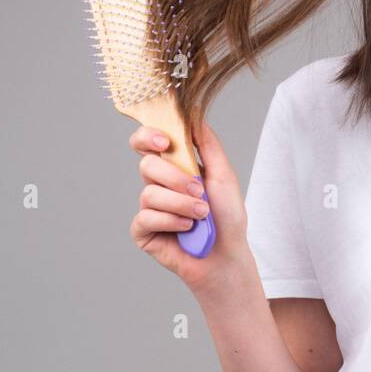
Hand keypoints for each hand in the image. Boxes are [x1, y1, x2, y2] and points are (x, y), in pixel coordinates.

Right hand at [128, 119, 253, 295]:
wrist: (227, 254)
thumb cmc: (227, 217)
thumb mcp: (223, 175)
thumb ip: (208, 145)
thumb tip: (194, 116)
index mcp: (174, 167)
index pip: (147, 142)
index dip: (148, 136)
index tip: (166, 142)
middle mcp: (158, 184)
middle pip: (146, 164)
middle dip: (175, 178)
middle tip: (199, 191)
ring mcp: (149, 208)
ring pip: (149, 193)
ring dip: (181, 204)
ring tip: (201, 215)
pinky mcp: (143, 231)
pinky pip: (146, 217)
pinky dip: (171, 222)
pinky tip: (187, 228)